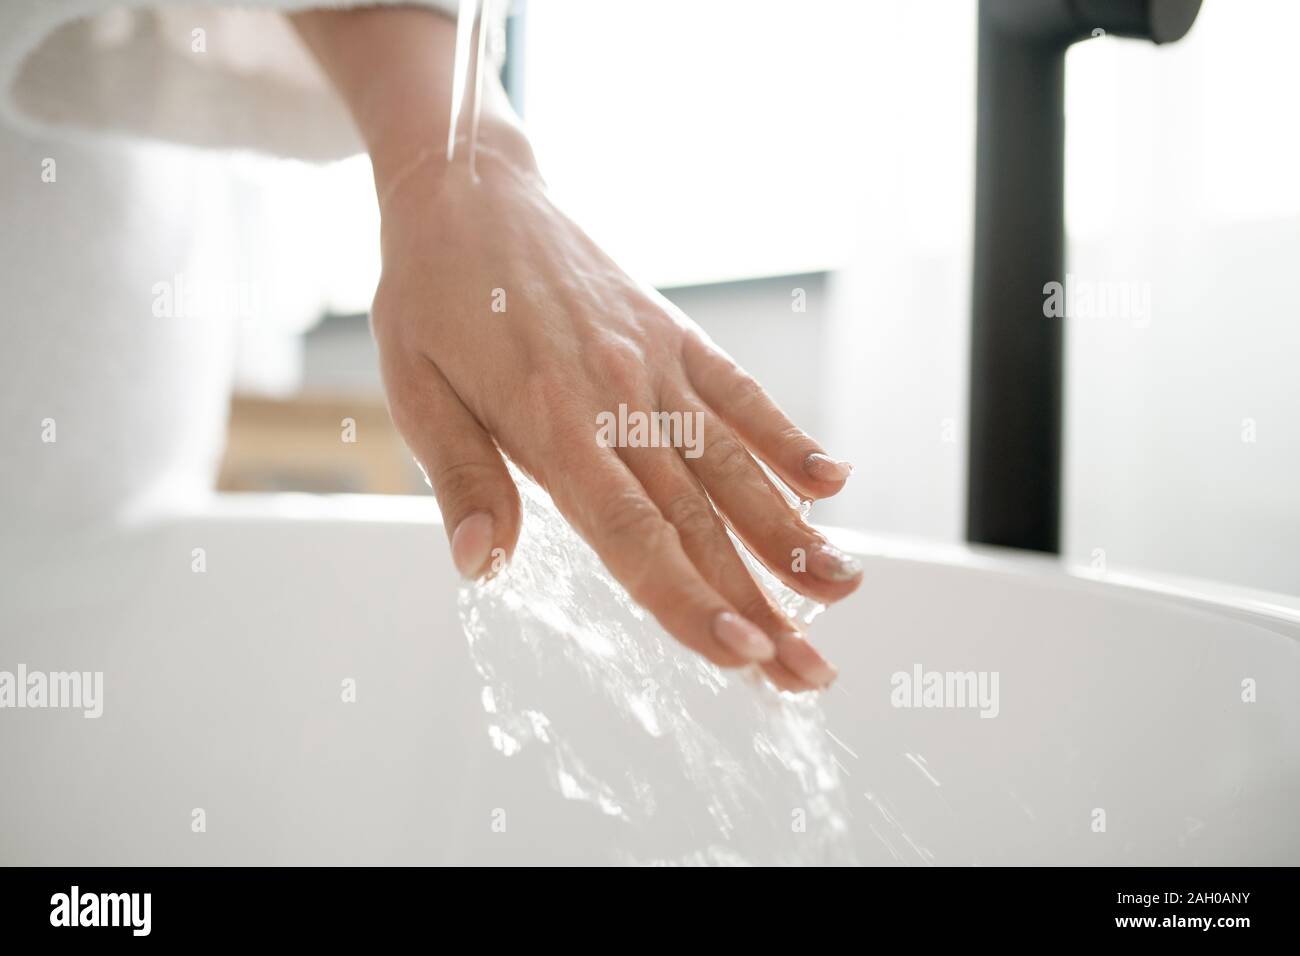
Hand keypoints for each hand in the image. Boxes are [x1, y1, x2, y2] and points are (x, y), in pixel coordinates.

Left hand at [292, 7, 861, 690]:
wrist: (470, 190)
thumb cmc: (433, 298)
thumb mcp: (417, 390)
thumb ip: (463, 478)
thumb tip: (483, 566)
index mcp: (551, 423)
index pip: (632, 534)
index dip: (688, 598)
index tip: (741, 653)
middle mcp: (619, 399)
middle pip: (699, 520)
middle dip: (758, 602)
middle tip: (809, 671)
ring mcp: (657, 365)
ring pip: (735, 466)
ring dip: (790, 536)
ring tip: (841, 593)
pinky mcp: (676, 335)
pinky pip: (741, 393)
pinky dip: (786, 438)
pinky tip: (831, 484)